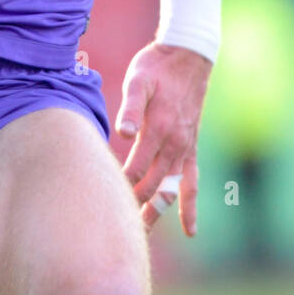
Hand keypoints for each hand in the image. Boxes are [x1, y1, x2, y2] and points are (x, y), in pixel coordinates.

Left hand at [111, 40, 210, 236]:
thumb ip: (132, 107)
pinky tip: (190, 232)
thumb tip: (124, 132)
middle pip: (151, 186)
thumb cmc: (156, 67)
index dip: (118, 187)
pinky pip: (193, 184)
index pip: (135, 170)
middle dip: (132, 207)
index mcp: (159, 129)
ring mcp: (185, 149)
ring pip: (170, 191)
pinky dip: (190, 208)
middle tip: (111, 229)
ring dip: (155, 214)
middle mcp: (175, 144)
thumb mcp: (139, 79)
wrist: (188, 56)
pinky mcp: (191, 148)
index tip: (100, 200)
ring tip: (139, 237)